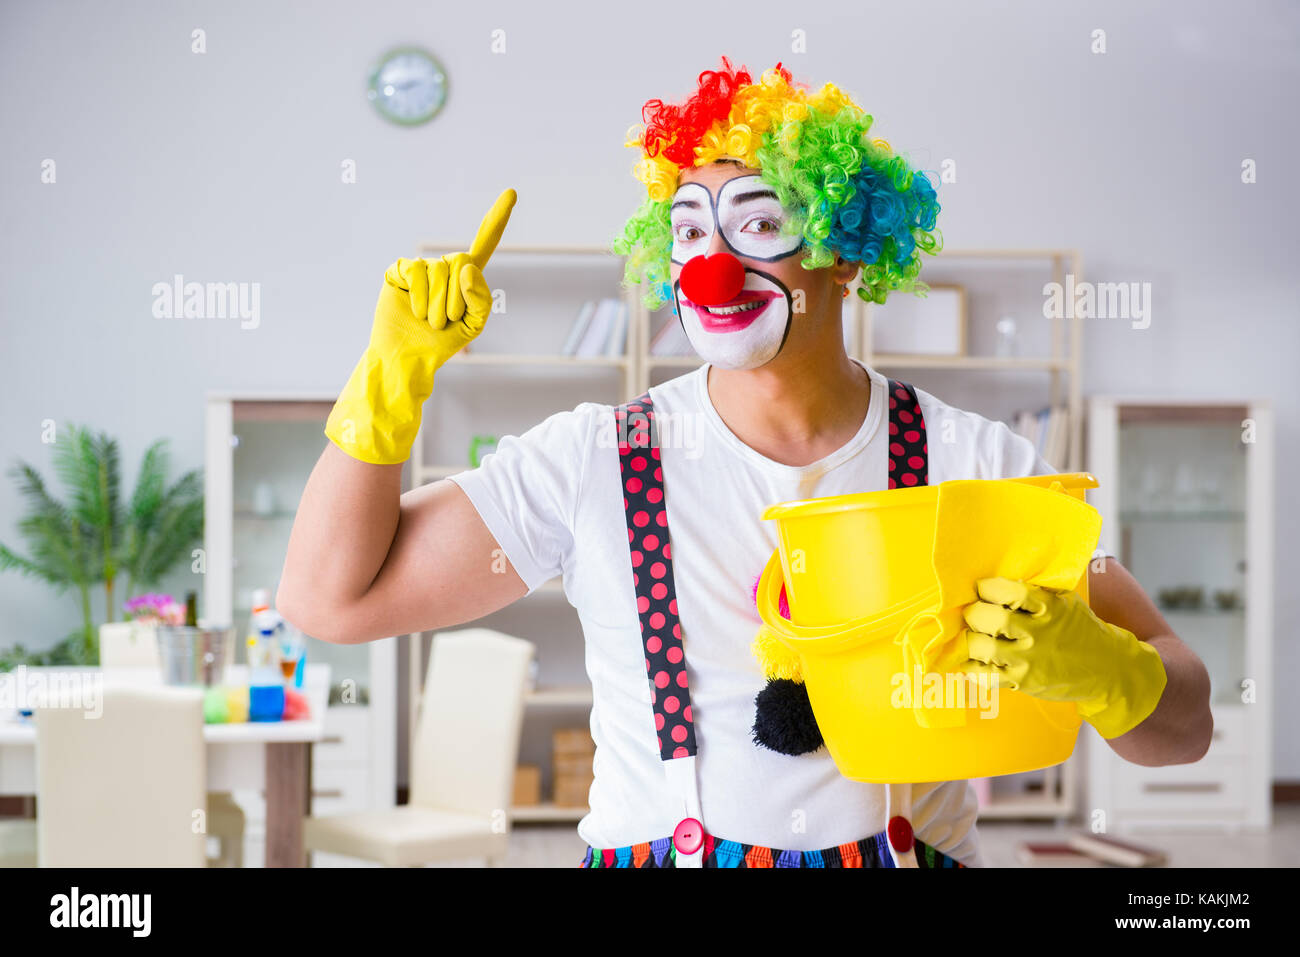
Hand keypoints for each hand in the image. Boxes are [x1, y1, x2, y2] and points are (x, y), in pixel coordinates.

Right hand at [325, 189, 516, 464]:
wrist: (407, 358)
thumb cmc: (441, 343)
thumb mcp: (473, 326)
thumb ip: (482, 299)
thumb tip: (467, 269)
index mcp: (466, 277)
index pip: (485, 243)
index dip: (497, 218)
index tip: (512, 193)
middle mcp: (444, 266)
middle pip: (461, 261)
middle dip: (456, 298)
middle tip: (444, 320)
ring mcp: (420, 267)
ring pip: (438, 270)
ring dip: (436, 304)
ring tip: (427, 320)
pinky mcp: (398, 271)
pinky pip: (415, 271)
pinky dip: (417, 296)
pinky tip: (411, 310)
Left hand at [960, 577, 1166, 738]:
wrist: (1109, 669)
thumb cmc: (1081, 630)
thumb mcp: (1068, 602)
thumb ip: (1039, 591)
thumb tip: (1006, 570)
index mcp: (1050, 609)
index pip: (1011, 591)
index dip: (989, 587)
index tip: (983, 587)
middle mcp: (1038, 634)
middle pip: (992, 619)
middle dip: (975, 612)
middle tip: (973, 611)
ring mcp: (1029, 660)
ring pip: (983, 648)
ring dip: (970, 639)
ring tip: (971, 634)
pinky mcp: (1023, 682)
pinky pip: (987, 676)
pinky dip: (972, 668)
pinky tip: (971, 659)